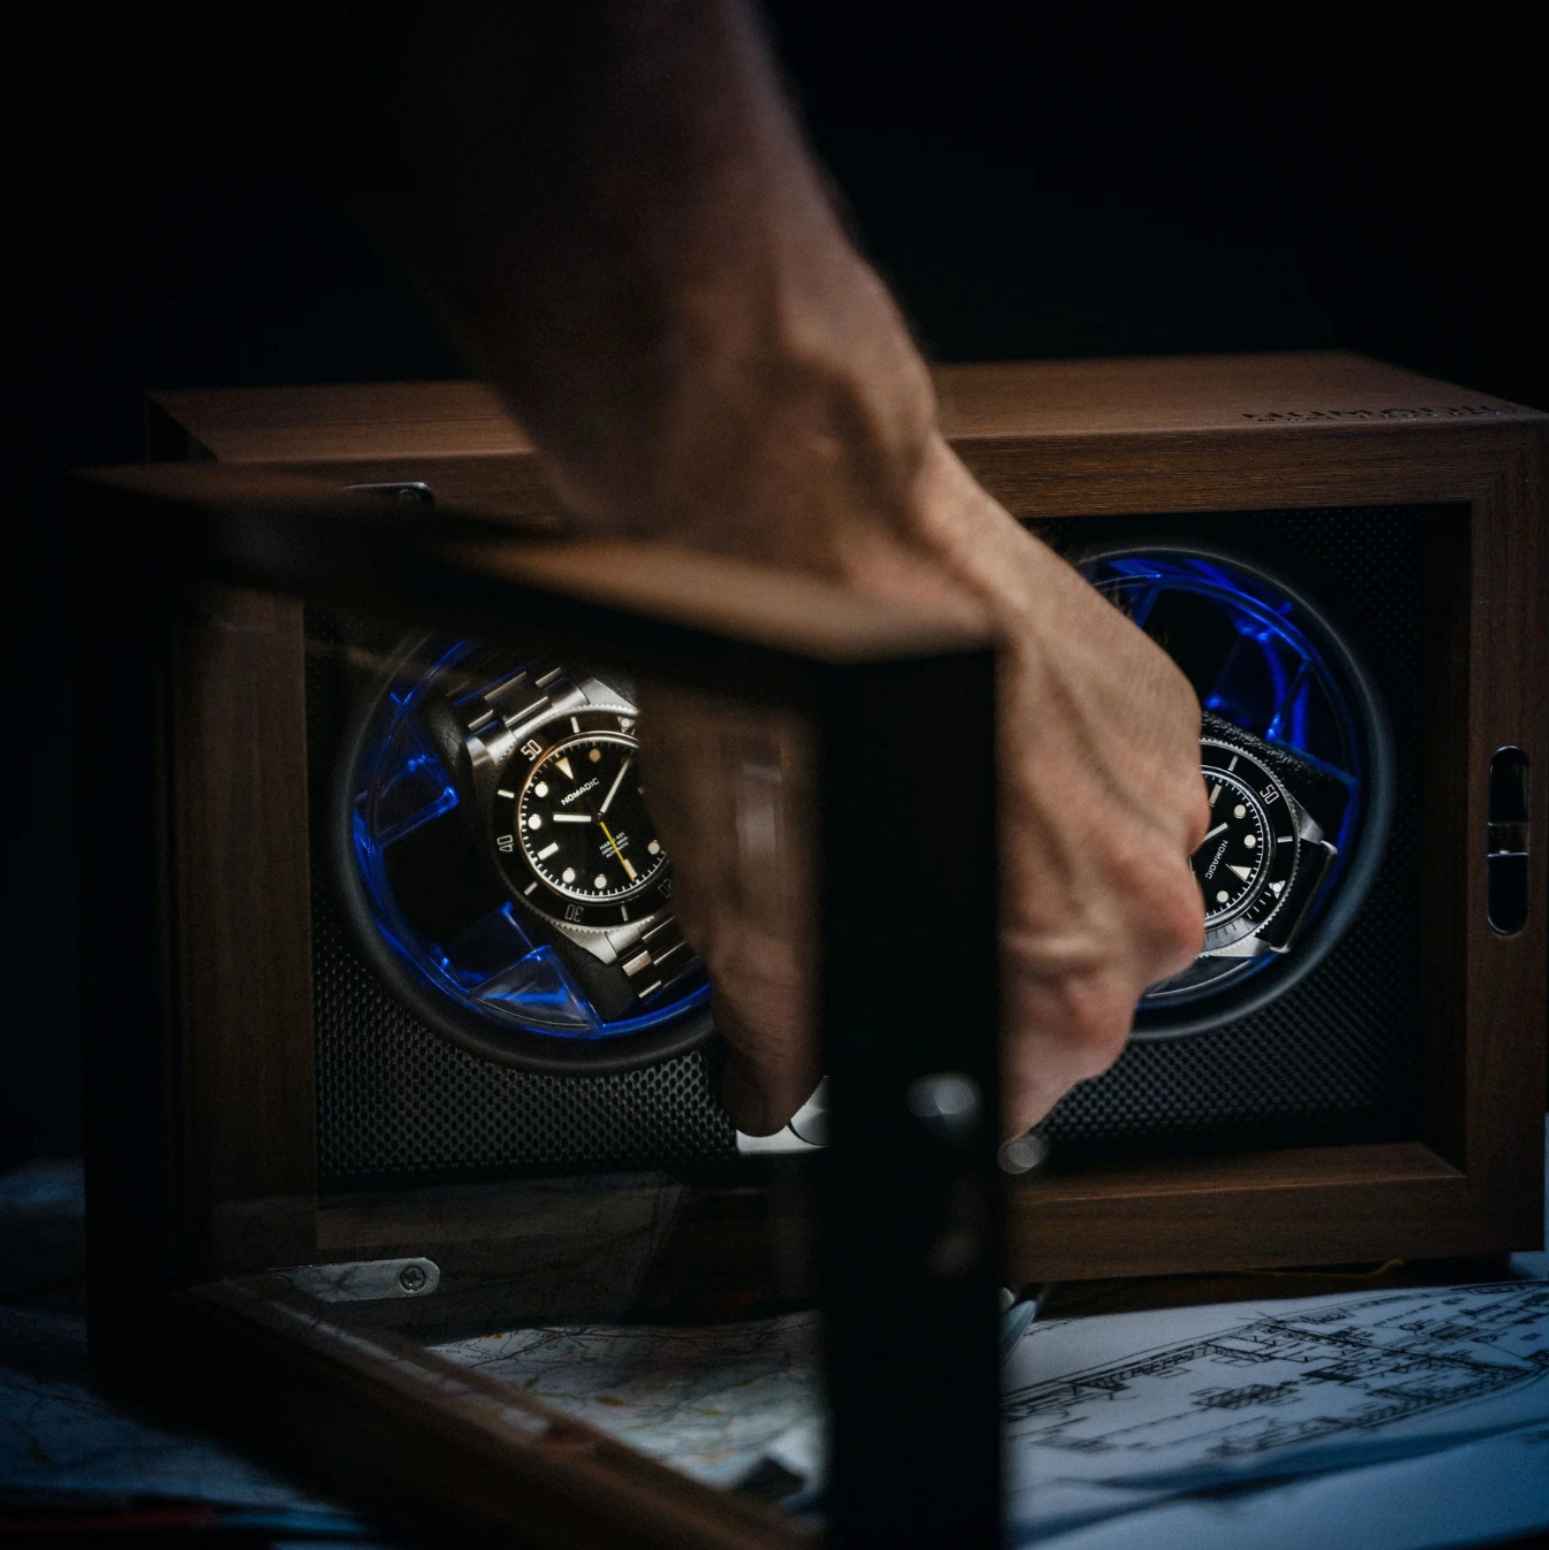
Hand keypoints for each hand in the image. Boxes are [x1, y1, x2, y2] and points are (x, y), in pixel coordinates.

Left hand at [641, 433, 1208, 1138]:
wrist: (817, 510)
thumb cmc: (789, 687)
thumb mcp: (748, 903)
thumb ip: (784, 1028)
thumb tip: (780, 1081)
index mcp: (1062, 968)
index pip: (1026, 1089)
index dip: (950, 1064)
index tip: (913, 1031)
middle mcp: (1141, 885)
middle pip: (1078, 992)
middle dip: (991, 967)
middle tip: (902, 897)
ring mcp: (1162, 786)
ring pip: (1106, 889)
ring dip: (1033, 871)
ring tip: (935, 805)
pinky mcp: (1158, 704)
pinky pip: (1120, 796)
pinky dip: (1059, 790)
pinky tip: (976, 746)